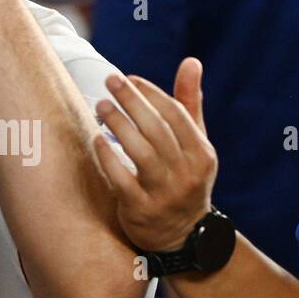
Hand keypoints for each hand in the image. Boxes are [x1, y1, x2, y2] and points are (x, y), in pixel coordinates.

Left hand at [91, 58, 215, 252]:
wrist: (182, 236)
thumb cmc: (183, 176)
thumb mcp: (195, 144)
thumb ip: (189, 103)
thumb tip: (192, 61)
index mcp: (202, 154)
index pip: (176, 116)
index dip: (151, 94)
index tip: (129, 78)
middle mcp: (187, 174)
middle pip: (157, 130)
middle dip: (132, 101)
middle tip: (109, 81)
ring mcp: (165, 194)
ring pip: (140, 153)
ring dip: (118, 125)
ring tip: (100, 105)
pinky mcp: (142, 210)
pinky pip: (122, 179)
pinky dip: (109, 157)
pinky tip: (96, 138)